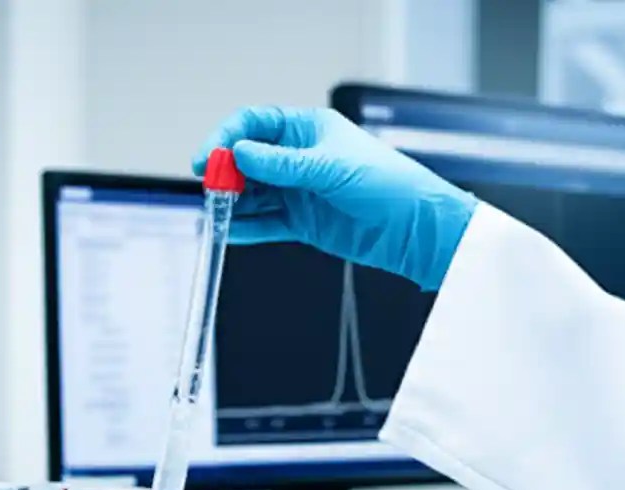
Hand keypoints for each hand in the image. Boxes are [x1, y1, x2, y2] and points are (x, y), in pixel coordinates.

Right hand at [193, 106, 476, 289]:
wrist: (415, 229)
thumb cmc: (387, 184)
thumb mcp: (331, 168)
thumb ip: (282, 164)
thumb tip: (239, 153)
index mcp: (308, 128)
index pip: (256, 123)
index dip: (228, 136)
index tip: (209, 155)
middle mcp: (298, 157)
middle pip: (247, 159)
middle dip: (225, 171)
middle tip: (210, 186)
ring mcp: (298, 190)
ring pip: (252, 193)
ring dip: (232, 201)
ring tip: (215, 211)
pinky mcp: (301, 222)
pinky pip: (264, 222)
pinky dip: (245, 227)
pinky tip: (228, 230)